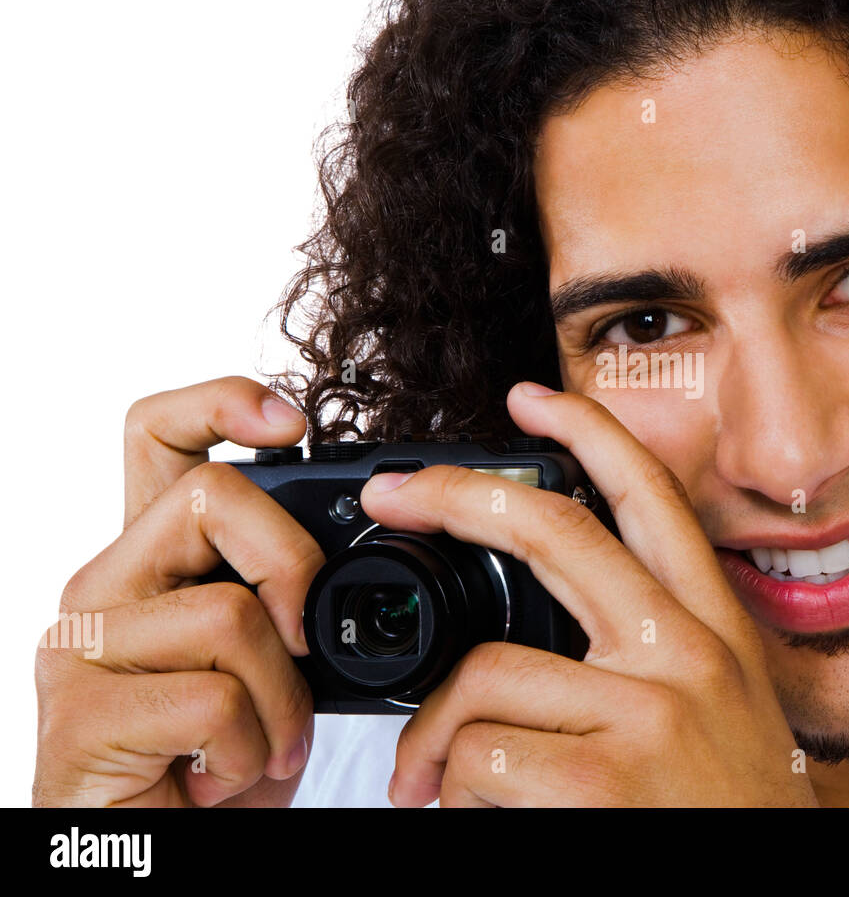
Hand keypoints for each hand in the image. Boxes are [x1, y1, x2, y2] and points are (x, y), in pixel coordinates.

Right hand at [33, 377, 320, 806]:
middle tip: (307, 645)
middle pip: (210, 495)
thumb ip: (286, 590)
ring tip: (262, 742)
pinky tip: (225, 775)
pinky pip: (214, 699)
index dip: (221, 401)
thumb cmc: (221, 756)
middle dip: (293, 564)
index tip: (290, 422)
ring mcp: (85, 648)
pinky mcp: (82, 717)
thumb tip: (360, 542)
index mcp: (154, 560)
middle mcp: (105, 587)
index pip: (157, 434)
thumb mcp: (273, 656)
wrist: (162, 854)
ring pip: (229, 612)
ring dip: (283, 696)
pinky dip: (253, 748)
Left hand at [365, 382, 818, 806]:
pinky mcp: (603, 779)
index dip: (587, 433)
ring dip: (435, 736)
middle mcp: (687, 655)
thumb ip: (646, 657)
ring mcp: (649, 713)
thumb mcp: (719, 715)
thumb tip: (538, 630)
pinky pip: (480, 756)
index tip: (532, 398)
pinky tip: (479, 817)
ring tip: (431, 782)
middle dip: (455, 495)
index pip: (651, 500)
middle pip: (552, 532)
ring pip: (486, 675)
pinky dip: (453, 793)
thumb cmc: (728, 819)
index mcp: (712, 632)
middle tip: (395, 494)